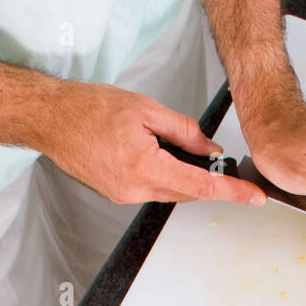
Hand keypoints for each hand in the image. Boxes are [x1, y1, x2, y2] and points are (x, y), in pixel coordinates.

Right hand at [40, 80, 265, 205]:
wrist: (51, 119)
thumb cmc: (89, 109)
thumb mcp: (145, 108)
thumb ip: (184, 130)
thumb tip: (210, 149)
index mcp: (144, 166)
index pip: (201, 186)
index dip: (232, 192)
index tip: (254, 197)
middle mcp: (135, 188)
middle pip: (187, 191)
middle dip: (202, 176)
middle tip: (208, 156)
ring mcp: (125, 196)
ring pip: (170, 191)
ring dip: (179, 174)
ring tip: (160, 144)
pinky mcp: (118, 195)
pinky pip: (152, 190)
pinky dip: (161, 175)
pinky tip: (149, 154)